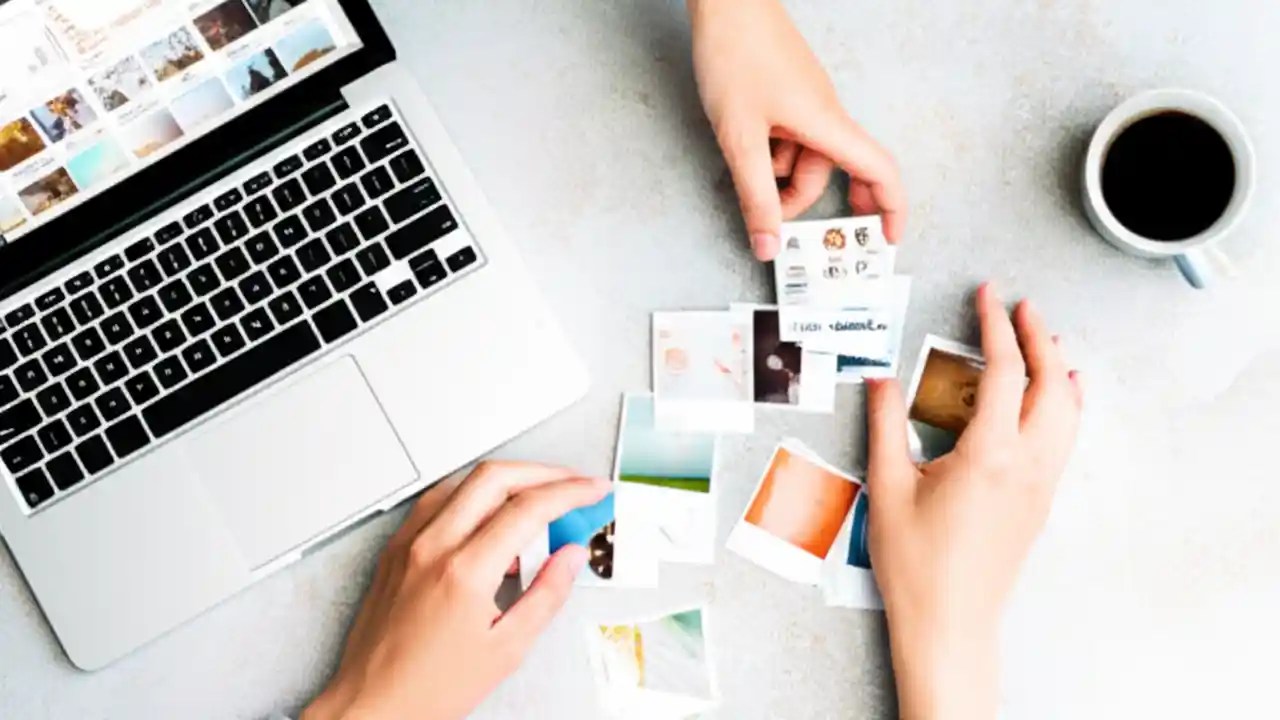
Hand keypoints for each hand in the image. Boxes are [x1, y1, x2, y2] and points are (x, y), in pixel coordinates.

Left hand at [302, 462, 610, 719]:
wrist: (372, 704)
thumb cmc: (427, 687)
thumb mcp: (506, 649)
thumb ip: (546, 595)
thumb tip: (570, 557)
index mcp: (464, 572)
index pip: (528, 509)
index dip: (570, 492)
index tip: (591, 491)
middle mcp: (432, 547)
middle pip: (496, 477)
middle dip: (544, 472)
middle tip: (572, 485)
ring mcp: (409, 544)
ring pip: (464, 481)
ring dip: (507, 479)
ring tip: (535, 500)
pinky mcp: (395, 548)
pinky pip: (437, 500)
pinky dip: (471, 495)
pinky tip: (488, 515)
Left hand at [687, 0, 906, 260]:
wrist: (726, 1)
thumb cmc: (736, 56)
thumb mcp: (740, 139)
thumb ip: (755, 196)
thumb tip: (769, 244)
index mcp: (827, 125)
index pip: (879, 171)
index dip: (891, 208)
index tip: (888, 239)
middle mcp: (825, 114)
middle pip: (831, 171)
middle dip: (805, 201)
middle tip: (782, 227)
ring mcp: (807, 102)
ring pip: (804, 155)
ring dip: (779, 176)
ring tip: (743, 177)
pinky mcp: (788, 94)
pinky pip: (791, 136)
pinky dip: (771, 153)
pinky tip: (744, 148)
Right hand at [865, 284, 1081, 718]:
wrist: (950, 624)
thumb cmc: (916, 565)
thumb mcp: (886, 488)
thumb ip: (885, 426)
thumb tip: (879, 379)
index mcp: (988, 454)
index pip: (1003, 372)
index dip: (997, 327)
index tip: (989, 297)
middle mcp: (1027, 466)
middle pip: (1050, 385)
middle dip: (1040, 339)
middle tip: (1023, 307)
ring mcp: (1040, 486)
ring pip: (1068, 413)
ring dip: (1058, 370)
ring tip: (1046, 342)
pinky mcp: (1040, 504)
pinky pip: (1066, 440)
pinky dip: (1066, 407)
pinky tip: (1059, 399)